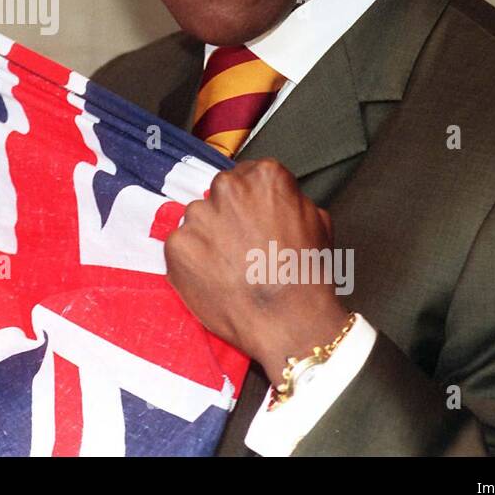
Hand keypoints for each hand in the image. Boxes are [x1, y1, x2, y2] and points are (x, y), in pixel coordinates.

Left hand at [164, 158, 349, 381]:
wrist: (287, 319)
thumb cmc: (305, 275)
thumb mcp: (317, 221)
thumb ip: (288, 199)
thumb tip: (275, 199)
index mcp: (263, 176)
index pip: (249, 175)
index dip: (253, 202)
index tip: (255, 220)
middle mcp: (227, 188)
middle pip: (220, 194)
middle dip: (228, 216)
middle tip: (244, 247)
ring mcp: (198, 215)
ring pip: (199, 219)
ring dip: (209, 237)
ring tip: (231, 267)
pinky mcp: (177, 244)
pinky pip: (182, 246)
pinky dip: (193, 260)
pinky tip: (215, 277)